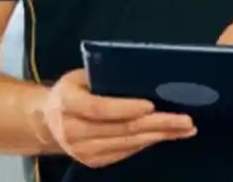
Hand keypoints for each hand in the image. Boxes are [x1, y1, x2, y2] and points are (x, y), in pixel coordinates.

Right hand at [35, 68, 195, 168]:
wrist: (48, 122)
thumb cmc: (70, 92)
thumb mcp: (78, 76)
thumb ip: (102, 75)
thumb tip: (140, 71)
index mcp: (67, 103)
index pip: (99, 108)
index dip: (127, 108)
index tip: (152, 104)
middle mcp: (72, 130)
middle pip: (121, 129)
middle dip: (157, 124)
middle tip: (185, 120)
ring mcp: (82, 151)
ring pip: (127, 143)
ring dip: (160, 136)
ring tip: (184, 128)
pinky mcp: (92, 162)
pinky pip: (125, 152)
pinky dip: (147, 143)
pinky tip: (165, 136)